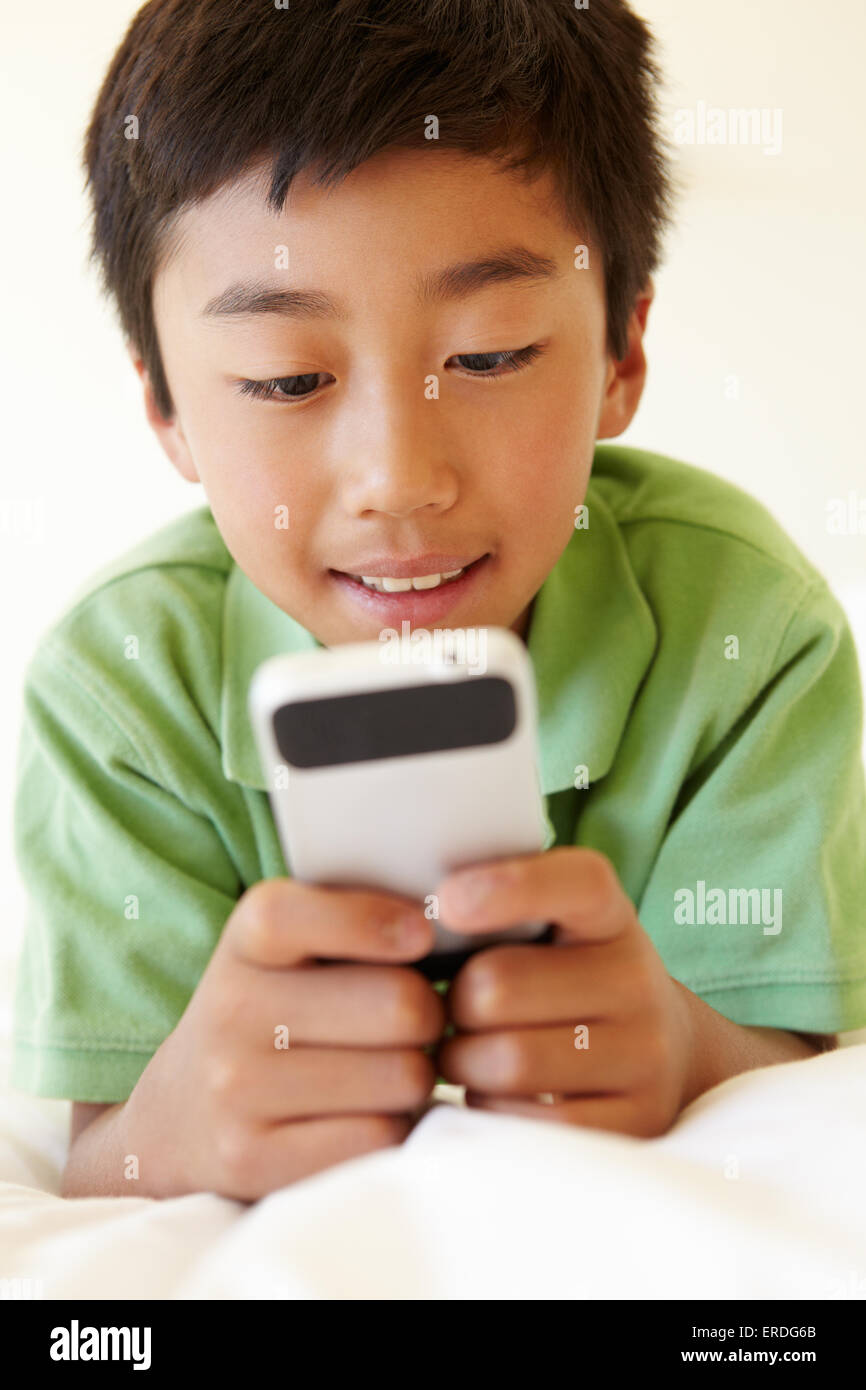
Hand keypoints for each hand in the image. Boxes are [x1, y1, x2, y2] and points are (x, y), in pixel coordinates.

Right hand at [124, 878, 444, 1199]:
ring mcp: (237, 1090)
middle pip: (400, 1005)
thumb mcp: (287, 950)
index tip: (418, 938)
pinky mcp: (255, 1160)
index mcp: (246, 942)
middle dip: (429, 1015)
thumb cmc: (270, 1016)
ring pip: (403, 1076)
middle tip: (413, 1024)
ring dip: (416, 1076)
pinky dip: (393, 1128)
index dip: (377, 922)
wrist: (178, 1117)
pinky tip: (366, 1115)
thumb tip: (451, 918)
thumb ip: (354, 921)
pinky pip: (381, 1137)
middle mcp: (232, 1012)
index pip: (308, 914)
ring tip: (385, 1072)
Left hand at [433, 847, 694, 1136]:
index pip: (576, 883)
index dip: (510, 887)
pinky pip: (529, 1124)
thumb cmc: (561, 978)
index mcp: (609, 916)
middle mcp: (638, 980)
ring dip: (462, 1064)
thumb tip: (415, 911)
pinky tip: (494, 1095)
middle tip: (454, 1012)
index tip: (447, 900)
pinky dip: (491, 1111)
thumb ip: (494, 907)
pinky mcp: (637, 1122)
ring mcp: (646, 1056)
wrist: (656, 1052)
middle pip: (498, 987)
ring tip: (468, 1055)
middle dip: (454, 1005)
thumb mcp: (548, 927)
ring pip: (508, 1062)